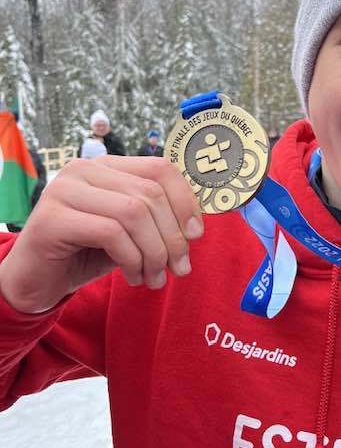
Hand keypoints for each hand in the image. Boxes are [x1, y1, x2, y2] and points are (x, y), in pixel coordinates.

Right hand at [0, 156, 203, 313]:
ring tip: (155, 279)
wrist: (37, 281)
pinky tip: (133, 277)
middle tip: (179, 269)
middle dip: (173, 237)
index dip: (186, 201)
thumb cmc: (87, 254)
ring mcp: (64, 190)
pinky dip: (131, 259)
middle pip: (150, 194)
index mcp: (107, 166)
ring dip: (154, 253)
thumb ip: (157, 220)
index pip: (160, 168)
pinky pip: (110, 233)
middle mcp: (84, 170)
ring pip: (133, 213)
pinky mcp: (52, 218)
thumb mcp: (130, 233)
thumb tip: (196, 227)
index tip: (196, 235)